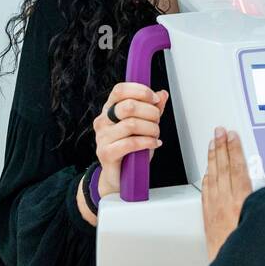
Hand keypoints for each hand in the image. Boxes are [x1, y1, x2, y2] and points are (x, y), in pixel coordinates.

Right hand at [93, 83, 168, 197]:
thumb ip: (152, 108)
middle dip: (150, 112)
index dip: (140, 91)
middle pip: (128, 106)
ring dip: (151, 129)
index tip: (155, 99)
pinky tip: (154, 143)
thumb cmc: (130, 149)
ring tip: (155, 135)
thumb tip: (162, 94)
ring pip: (132, 124)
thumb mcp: (144, 125)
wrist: (120, 175)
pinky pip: (131, 143)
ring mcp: (103, 137)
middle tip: (157, 121)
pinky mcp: (106, 153)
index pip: (120, 90)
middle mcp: (103, 120)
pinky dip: (147, 142)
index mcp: (110, 109)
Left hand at [201, 126, 252, 262]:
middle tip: (219, 132)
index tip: (233, 137)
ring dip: (212, 158)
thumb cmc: (250, 247)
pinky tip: (207, 172)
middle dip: (221, 147)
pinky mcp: (208, 217)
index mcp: (242, 200)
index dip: (235, 149)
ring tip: (212, 143)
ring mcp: (214, 208)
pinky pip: (206, 191)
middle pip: (224, 167)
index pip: (238, 167)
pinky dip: (207, 178)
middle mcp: (226, 201)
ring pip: (212, 176)